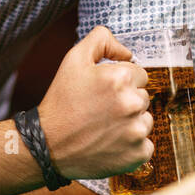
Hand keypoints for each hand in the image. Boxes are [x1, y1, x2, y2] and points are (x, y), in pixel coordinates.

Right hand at [37, 26, 152, 178]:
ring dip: (131, 123)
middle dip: (126, 101)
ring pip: (145, 120)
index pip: (139, 74)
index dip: (121, 82)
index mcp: (121, 78)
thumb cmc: (61, 102)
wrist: (48, 144)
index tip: (104, 93)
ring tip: (104, 127)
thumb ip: (101, 40)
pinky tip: (110, 143)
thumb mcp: (74, 59)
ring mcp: (137, 131)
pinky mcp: (138, 154)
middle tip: (101, 110)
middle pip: (143, 97)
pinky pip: (146, 145)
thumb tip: (127, 52)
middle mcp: (133, 104)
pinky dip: (132, 146)